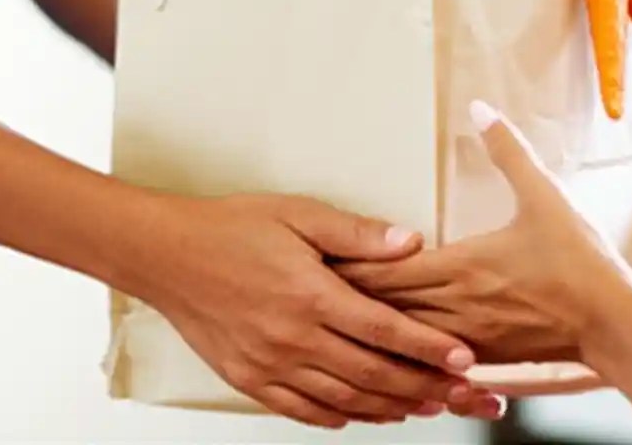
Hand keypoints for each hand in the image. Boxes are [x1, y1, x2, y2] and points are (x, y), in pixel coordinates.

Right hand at [138, 193, 491, 428]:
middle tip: (461, 393)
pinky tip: (360, 414)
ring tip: (424, 407)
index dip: (429, 347)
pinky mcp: (248, 379)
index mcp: (311, 294)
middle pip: (372, 373)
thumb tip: (412, 243)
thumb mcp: (299, 214)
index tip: (464, 357)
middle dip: (422, 386)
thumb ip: (358, 233)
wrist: (167, 255)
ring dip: (388, 407)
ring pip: (342, 399)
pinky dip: (337, 417)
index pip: (385, 329)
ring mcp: (269, 364)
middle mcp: (293, 336)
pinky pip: (301, 410)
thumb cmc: (233, 228)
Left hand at [338, 101, 631, 365]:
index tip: (311, 261)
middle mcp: (454, 307)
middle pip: (380, 308)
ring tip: (329, 326)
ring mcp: (465, 338)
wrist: (613, 322)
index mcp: (461, 266)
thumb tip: (482, 110)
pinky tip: (382, 358)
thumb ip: (508, 151)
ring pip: (399, 340)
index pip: (384, 270)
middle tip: (301, 293)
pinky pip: (426, 362)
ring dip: (366, 332)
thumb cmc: (581, 263)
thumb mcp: (544, 196)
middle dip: (342, 301)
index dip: (345, 267)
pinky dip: (399, 357)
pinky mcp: (482, 357)